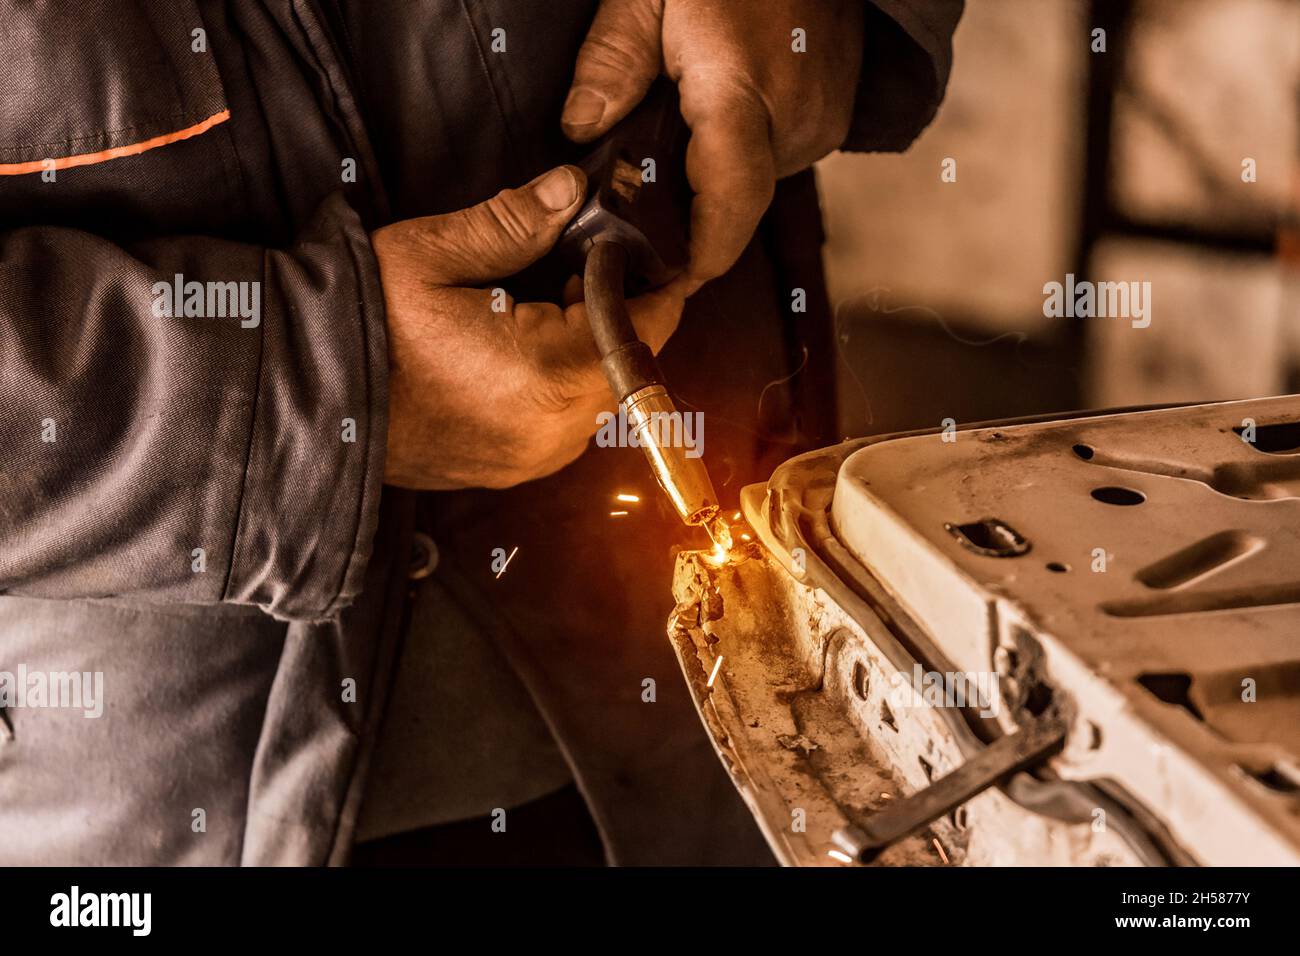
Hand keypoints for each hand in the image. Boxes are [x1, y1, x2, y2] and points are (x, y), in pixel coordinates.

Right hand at [374, 165, 684, 489]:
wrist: (298, 400)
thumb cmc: (361, 326)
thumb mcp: (433, 254)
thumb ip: (516, 221)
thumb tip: (572, 189)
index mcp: (551, 375)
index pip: (646, 329)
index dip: (647, 284)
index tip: (626, 250)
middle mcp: (556, 432)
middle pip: (627, 365)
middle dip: (611, 313)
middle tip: (571, 266)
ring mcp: (533, 460)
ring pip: (597, 396)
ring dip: (585, 350)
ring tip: (535, 305)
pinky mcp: (509, 470)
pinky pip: (562, 423)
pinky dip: (557, 384)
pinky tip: (515, 349)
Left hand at [562, 0, 864, 292]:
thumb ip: (613, 59)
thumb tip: (578, 129)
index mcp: (741, 95)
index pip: (726, 207)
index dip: (697, 259)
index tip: (665, 287)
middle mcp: (792, 122)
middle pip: (734, 206)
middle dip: (687, 222)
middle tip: (633, 222)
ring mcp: (821, 124)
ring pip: (754, 185)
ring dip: (712, 184)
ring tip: (668, 159)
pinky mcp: (832, 118)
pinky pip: (776, 160)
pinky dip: (739, 158)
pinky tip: (707, 131)